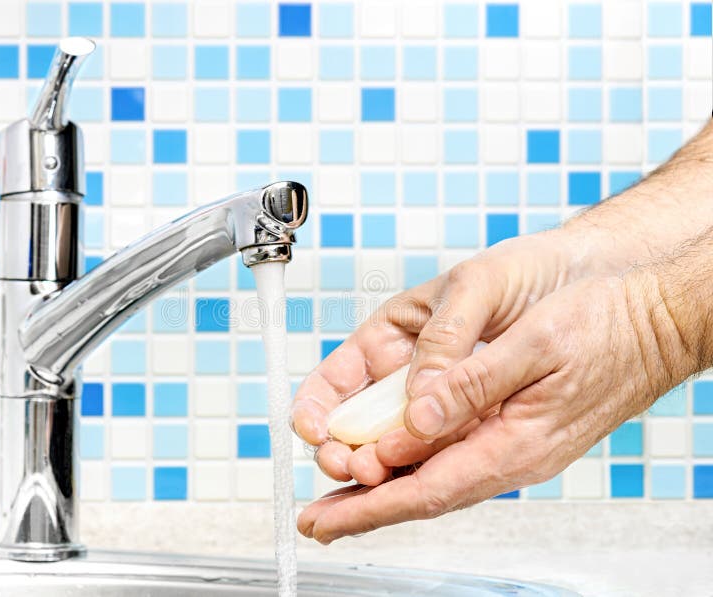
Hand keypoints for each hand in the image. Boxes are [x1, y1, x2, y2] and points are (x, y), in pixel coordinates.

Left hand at [297, 274, 686, 543]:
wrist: (653, 313)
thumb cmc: (604, 321)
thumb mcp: (537, 342)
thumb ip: (472, 383)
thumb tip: (416, 420)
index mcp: (516, 442)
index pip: (428, 489)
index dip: (370, 507)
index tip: (325, 520)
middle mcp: (509, 450)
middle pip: (424, 489)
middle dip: (365, 503)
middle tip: (317, 512)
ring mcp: (510, 439)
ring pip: (434, 471)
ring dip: (383, 481)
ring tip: (338, 488)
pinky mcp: (509, 421)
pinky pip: (451, 448)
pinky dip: (411, 454)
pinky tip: (388, 452)